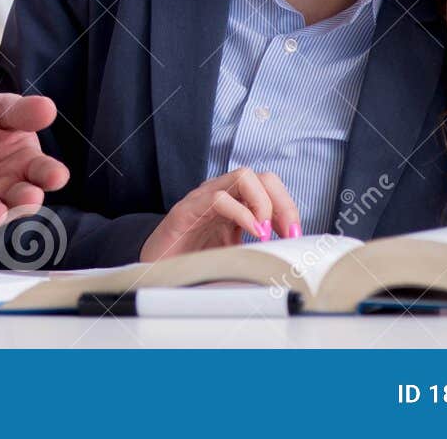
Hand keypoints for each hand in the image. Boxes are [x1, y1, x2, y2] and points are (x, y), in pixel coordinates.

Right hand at [140, 167, 302, 262]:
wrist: (151, 269)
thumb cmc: (190, 261)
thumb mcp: (232, 255)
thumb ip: (256, 250)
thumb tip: (290, 259)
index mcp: (234, 205)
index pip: (269, 187)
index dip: (288, 207)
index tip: (295, 235)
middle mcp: (220, 196)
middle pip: (261, 176)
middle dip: (283, 202)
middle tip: (287, 232)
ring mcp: (203, 200)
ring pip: (243, 176)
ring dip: (264, 203)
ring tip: (264, 232)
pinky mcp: (186, 211)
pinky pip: (218, 199)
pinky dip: (241, 214)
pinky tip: (251, 234)